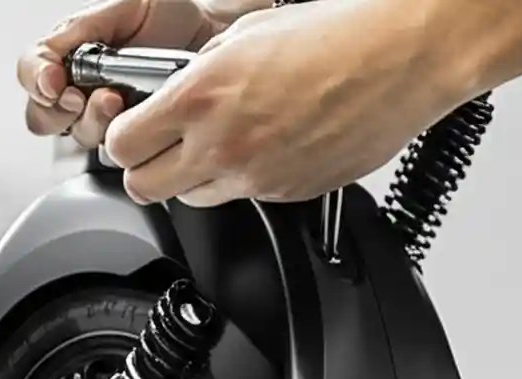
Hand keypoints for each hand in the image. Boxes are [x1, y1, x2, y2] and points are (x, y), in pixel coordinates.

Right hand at [19, 0, 235, 148]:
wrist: (209, 30)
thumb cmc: (166, 15)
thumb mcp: (119, 9)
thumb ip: (80, 30)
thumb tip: (49, 61)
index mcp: (69, 54)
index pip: (32, 73)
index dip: (37, 81)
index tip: (54, 84)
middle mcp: (80, 87)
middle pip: (46, 117)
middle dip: (63, 111)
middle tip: (86, 96)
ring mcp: (104, 114)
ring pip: (79, 135)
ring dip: (94, 123)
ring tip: (117, 100)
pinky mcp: (131, 134)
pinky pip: (115, 150)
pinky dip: (122, 139)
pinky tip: (136, 119)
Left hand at [106, 0, 475, 206]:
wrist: (400, 58)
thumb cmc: (334, 36)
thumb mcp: (242, 37)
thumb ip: (196, 76)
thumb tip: (171, 98)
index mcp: (201, 99)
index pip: (121, 146)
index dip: (122, 139)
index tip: (130, 131)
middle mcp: (223, 146)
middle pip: (144, 188)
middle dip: (145, 168)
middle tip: (160, 149)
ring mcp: (256, 177)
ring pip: (191, 200)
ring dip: (193, 177)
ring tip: (219, 144)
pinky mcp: (288, 194)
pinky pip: (243, 198)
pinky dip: (243, 180)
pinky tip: (265, 146)